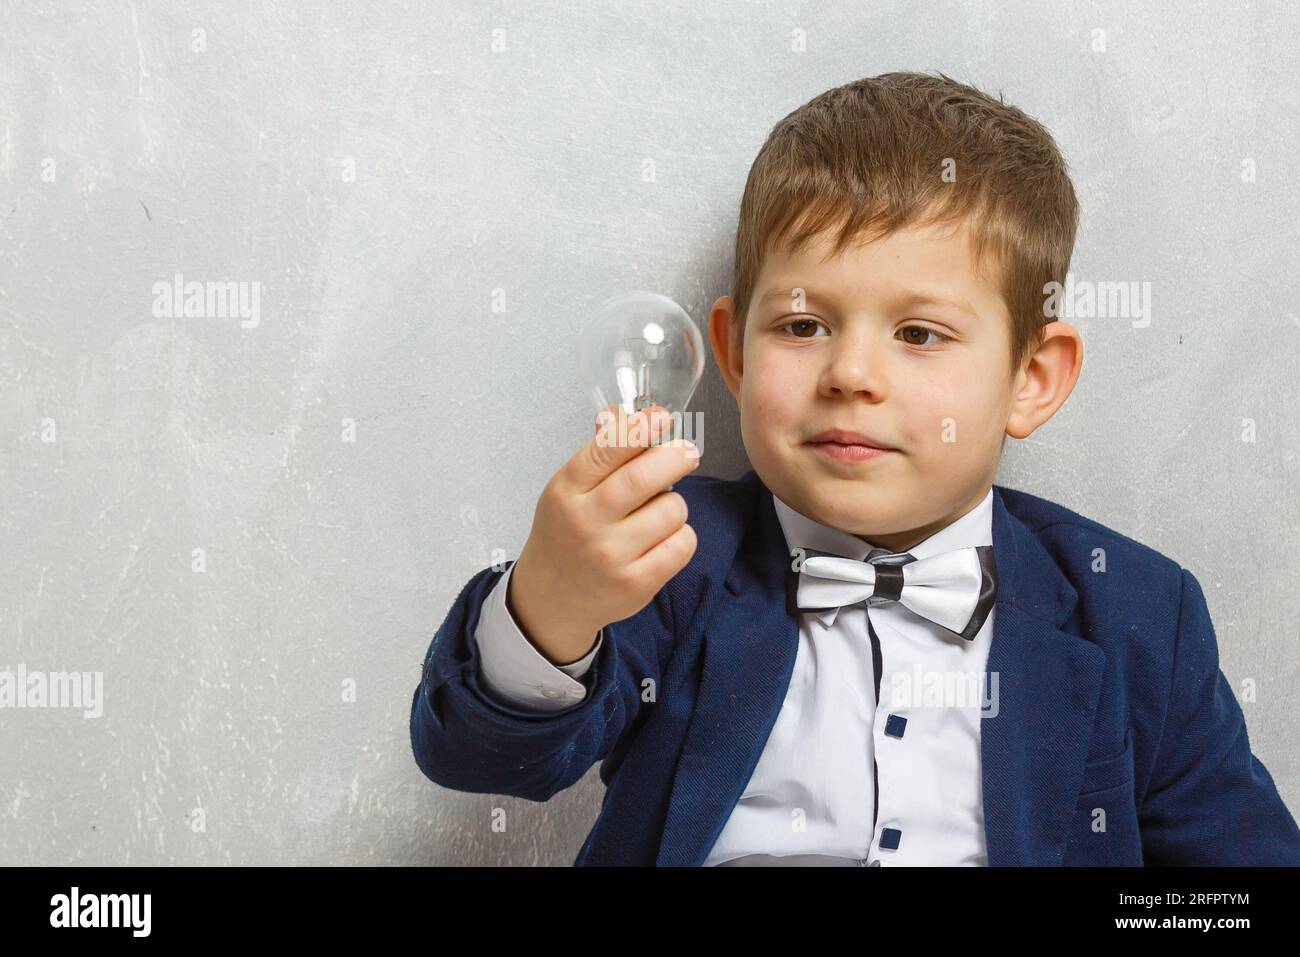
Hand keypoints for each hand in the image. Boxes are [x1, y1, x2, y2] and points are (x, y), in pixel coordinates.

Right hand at [506, 404, 699, 664]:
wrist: (551, 599)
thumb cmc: (566, 533)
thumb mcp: (568, 490)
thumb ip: (599, 452)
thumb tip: (624, 413)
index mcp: (567, 490)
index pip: (607, 449)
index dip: (641, 428)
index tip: (662, 416)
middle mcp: (586, 522)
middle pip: (644, 478)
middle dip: (675, 457)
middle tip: (686, 453)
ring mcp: (611, 556)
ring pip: (671, 510)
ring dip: (674, 504)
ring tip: (659, 512)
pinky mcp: (636, 584)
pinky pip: (682, 544)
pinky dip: (682, 536)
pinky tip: (664, 539)